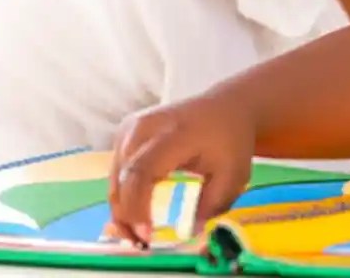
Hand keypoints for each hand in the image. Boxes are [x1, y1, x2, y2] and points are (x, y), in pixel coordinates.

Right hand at [106, 90, 255, 246]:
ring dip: (123, 208)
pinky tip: (137, 214)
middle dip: (127, 214)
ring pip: (115, 177)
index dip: (137, 206)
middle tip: (142, 242)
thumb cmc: (230, 141)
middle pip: (123, 176)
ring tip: (140, 233)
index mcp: (175, 133)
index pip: (142, 171)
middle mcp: (146, 127)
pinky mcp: (125, 133)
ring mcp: (132, 128)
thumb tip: (189, 230)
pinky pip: (117, 170)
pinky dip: (124, 196)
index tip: (146, 234)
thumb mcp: (233, 175)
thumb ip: (212, 204)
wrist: (225, 108)